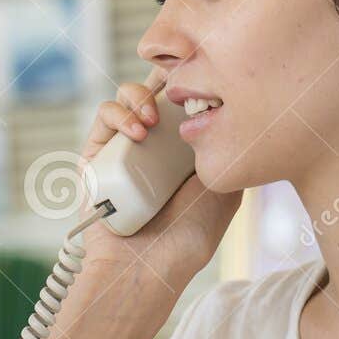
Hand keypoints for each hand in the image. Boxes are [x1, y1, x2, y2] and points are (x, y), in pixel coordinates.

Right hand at [77, 66, 241, 303]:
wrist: (148, 264)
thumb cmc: (187, 237)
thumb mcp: (227, 190)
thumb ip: (233, 154)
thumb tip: (242, 117)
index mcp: (185, 148)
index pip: (188, 98)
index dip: (195, 78)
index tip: (207, 74)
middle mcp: (154, 144)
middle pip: (158, 88)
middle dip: (168, 75)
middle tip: (179, 82)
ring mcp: (124, 146)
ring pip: (129, 95)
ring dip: (141, 95)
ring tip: (154, 119)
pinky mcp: (96, 154)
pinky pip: (104, 116)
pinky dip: (119, 112)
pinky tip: (137, 131)